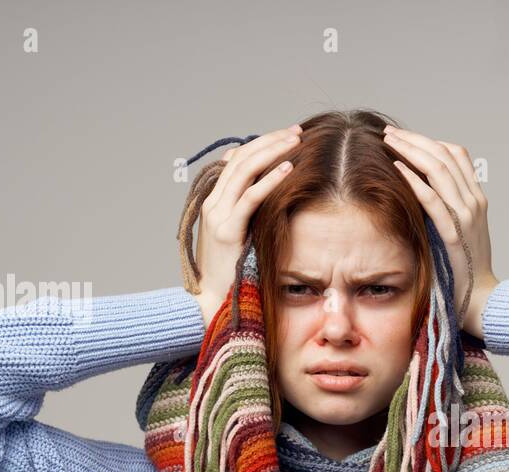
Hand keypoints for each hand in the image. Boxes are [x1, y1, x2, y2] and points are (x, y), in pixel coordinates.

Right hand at [190, 124, 300, 327]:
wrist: (214, 302)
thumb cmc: (233, 273)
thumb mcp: (243, 237)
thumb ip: (251, 214)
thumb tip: (270, 196)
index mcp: (215, 202)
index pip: (237, 161)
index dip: (261, 145)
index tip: (286, 136)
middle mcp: (213, 203)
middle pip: (241, 159)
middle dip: (270, 141)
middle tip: (296, 131)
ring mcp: (218, 215)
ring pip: (244, 171)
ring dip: (272, 152)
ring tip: (295, 141)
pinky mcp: (228, 231)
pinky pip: (250, 198)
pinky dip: (270, 180)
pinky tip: (288, 168)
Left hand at [382, 125, 498, 339]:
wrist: (478, 297)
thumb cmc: (463, 268)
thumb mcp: (458, 230)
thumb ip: (445, 209)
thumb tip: (418, 191)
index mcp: (476, 198)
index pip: (456, 154)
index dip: (430, 141)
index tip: (405, 138)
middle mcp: (474, 201)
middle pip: (445, 154)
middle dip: (415, 139)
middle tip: (390, 133)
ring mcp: (466, 215)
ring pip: (439, 169)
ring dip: (411, 150)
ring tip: (389, 141)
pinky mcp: (453, 232)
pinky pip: (432, 198)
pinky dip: (414, 179)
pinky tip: (397, 167)